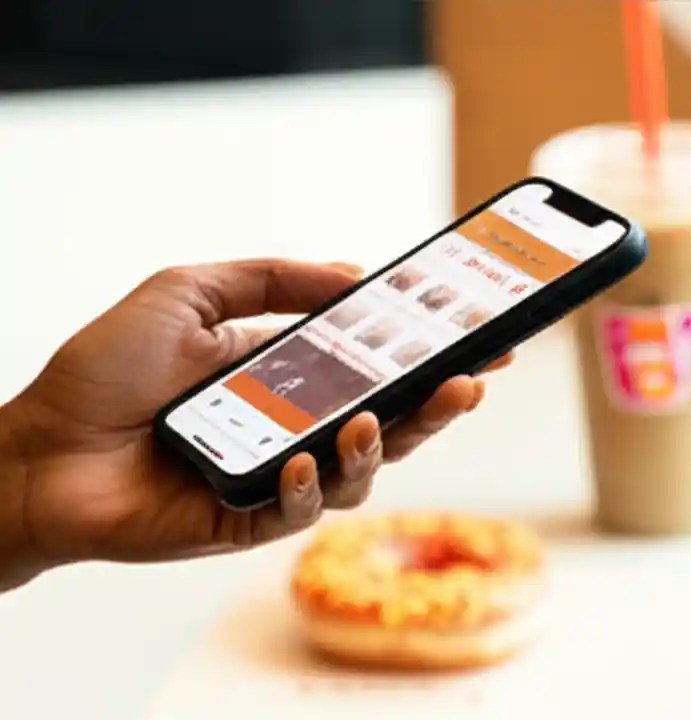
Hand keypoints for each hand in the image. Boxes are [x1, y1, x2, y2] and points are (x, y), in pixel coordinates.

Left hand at [0, 259, 510, 589]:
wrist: (36, 449)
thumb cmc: (103, 370)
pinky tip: (298, 460)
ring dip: (380, 447)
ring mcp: (276, 476)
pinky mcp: (247, 521)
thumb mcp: (187, 293)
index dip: (432, 356)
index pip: (379, 366)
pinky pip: (298, 511)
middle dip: (439, 405)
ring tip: (374, 420)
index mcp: (289, 374)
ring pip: (358, 473)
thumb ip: (271, 278)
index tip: (482, 339)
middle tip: (471, 381)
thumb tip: (354, 274)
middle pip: (391, 422)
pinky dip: (306, 487)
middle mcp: (294, 426)